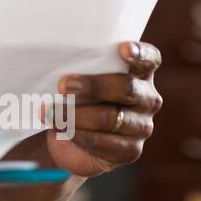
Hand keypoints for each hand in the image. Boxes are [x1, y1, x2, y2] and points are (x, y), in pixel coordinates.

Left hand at [44, 41, 162, 177]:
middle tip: (63, 85)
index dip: (140, 53)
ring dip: (75, 115)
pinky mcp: (131, 150)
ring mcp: (142, 125)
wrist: (67, 135)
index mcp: (139, 72)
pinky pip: (104, 142)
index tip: (123, 49)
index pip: (150, 59)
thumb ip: (79, 68)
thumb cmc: (74, 96)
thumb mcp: (78, 78)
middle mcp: (147, 98)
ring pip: (111, 118)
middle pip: (127, 88)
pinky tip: (60, 129)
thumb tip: (57, 69)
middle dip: (93, 86)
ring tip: (49, 112)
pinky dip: (77, 134)